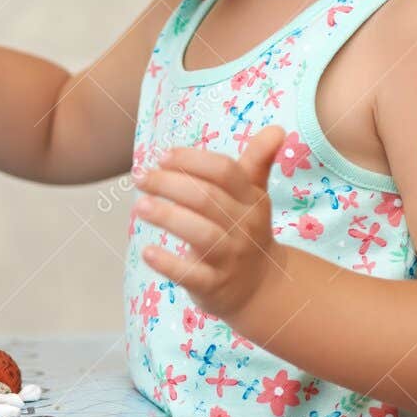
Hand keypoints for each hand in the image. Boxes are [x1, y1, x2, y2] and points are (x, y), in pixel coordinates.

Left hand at [135, 125, 288, 323]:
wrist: (261, 289)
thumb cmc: (246, 231)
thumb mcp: (255, 196)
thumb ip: (258, 161)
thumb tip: (278, 128)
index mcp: (251, 200)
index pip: (225, 172)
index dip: (193, 160)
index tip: (163, 156)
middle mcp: (244, 226)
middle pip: (207, 198)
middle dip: (170, 184)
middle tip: (140, 177)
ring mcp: (230, 257)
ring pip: (200, 233)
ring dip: (167, 217)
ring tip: (139, 206)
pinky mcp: (214, 285)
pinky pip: (191, 275)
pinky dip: (168, 264)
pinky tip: (147, 252)